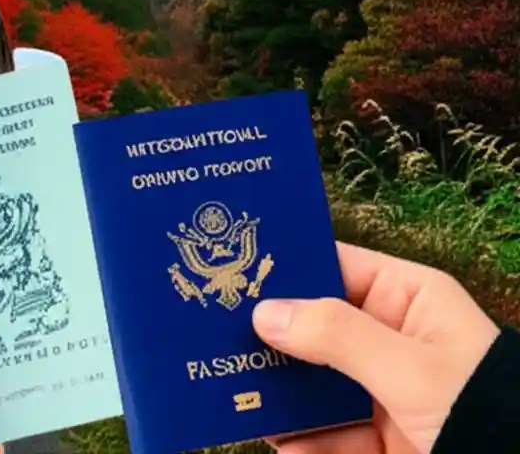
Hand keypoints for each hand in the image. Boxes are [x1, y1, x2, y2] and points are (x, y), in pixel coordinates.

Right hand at [252, 242, 500, 453]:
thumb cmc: (488, 414)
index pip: (334, 267)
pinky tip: (280, 442)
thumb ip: (337, 336)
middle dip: (267, 339)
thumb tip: (266, 312)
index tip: (231, 271)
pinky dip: (296, 441)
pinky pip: (319, 436)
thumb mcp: (412, 369)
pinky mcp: (372, 442)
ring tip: (235, 396)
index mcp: (409, 301)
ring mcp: (378, 395)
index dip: (285, 268)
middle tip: (215, 338)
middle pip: (309, 329)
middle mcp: (389, 342)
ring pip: (307, 386)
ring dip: (275, 394)